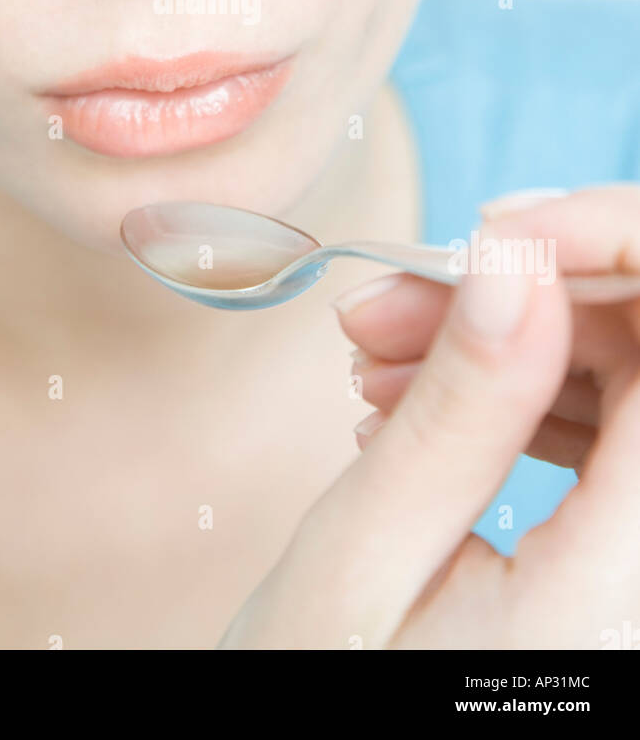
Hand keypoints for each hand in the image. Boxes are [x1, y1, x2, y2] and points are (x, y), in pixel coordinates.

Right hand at [217, 186, 639, 648]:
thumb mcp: (367, 555)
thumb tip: (519, 259)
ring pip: (630, 388)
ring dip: (515, 345)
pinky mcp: (619, 572)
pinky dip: (519, 402)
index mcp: (631, 588)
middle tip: (401, 297)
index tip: (498, 232)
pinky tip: (421, 399)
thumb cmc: (317, 695)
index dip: (612, 249)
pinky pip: (608, 442)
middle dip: (538, 294)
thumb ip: (465, 405)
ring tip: (381, 352)